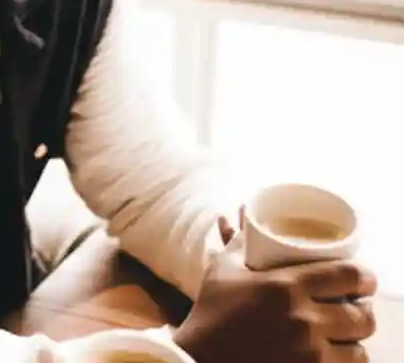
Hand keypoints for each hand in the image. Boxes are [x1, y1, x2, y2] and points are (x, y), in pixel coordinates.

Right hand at [173, 242, 376, 361]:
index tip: (362, 279)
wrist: (199, 358)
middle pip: (362, 315)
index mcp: (285, 286)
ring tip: (344, 332)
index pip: (350, 276)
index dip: (365, 277)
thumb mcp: (223, 271)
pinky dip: (344, 359)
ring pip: (359, 347)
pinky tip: (335, 352)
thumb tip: (247, 215)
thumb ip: (240, 242)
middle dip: (362, 311)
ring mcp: (308, 351)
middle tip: (354, 307)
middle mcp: (303, 319)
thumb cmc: (210, 312)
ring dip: (353, 338)